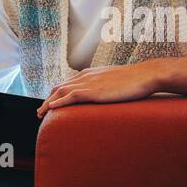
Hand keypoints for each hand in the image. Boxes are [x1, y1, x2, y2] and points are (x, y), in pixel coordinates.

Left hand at [36, 63, 163, 117]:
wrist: (146, 75)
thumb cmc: (135, 80)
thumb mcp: (114, 81)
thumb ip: (104, 85)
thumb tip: (102, 94)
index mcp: (90, 73)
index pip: (66, 83)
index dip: (55, 94)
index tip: (49, 103)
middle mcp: (86, 76)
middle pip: (59, 87)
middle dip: (47, 99)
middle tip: (40, 112)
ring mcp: (89, 82)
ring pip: (61, 91)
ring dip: (48, 102)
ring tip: (40, 113)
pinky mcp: (94, 90)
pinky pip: (71, 96)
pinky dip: (59, 101)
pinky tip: (51, 108)